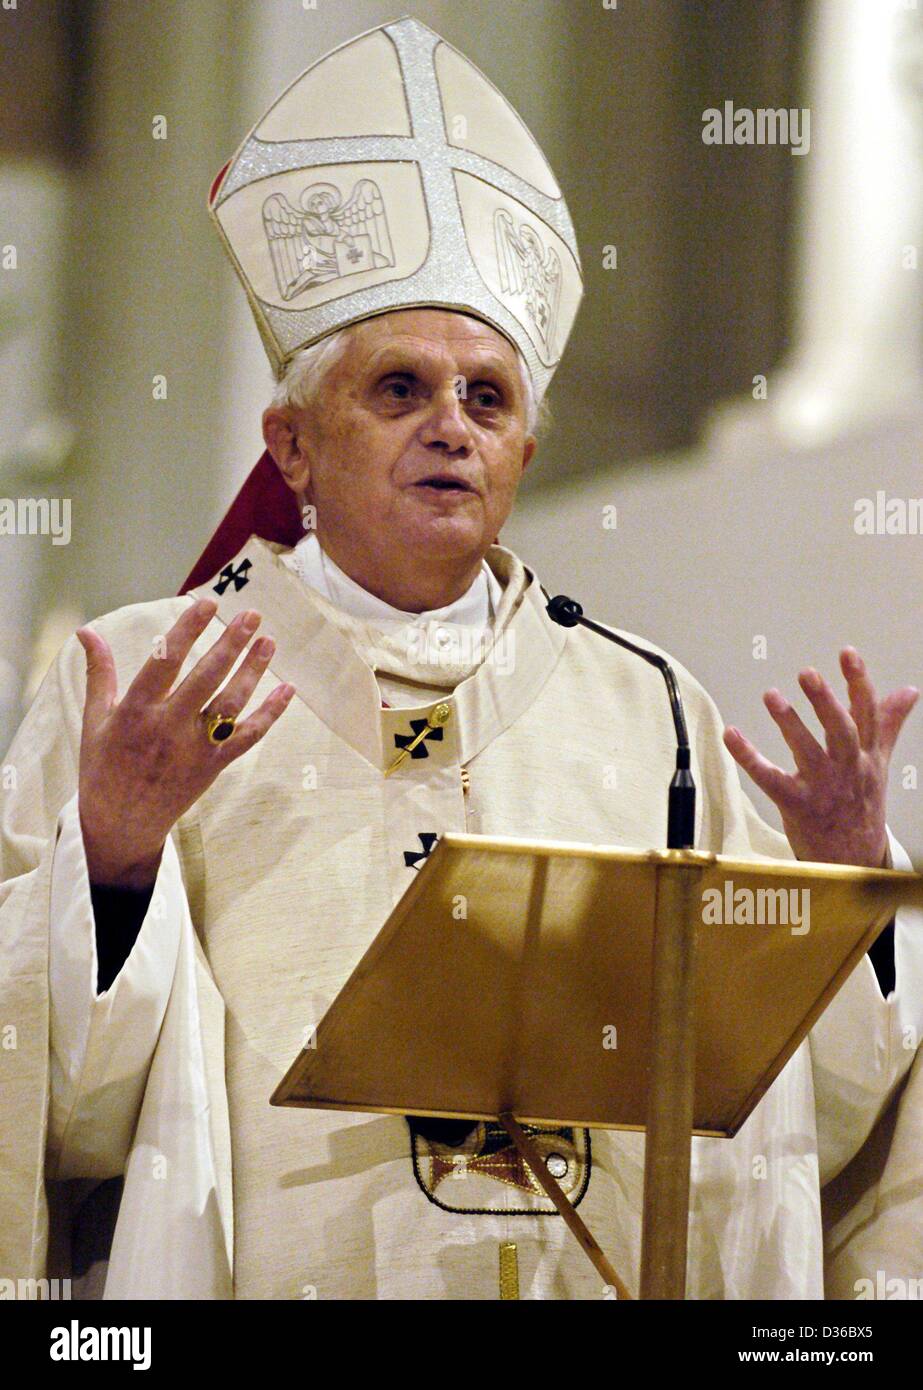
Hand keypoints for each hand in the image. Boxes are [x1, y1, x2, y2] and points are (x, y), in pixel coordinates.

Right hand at [76, 599, 294, 887]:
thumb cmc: (104, 767)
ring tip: (269, 642)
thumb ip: (99, 673)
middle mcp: (168, 728)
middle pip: (206, 678)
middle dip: (231, 644)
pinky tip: (287, 689)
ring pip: (231, 704)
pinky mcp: (214, 766)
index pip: (165, 662)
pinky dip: (271, 714)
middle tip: (252, 616)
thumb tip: (87, 631)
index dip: (187, 630)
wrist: (121, 825)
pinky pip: (248, 736)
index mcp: (135, 712)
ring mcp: (195, 749)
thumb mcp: (95, 719)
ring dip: (253, 672)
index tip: (207, 603)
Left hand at [723, 647, 918, 866]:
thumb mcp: (879, 763)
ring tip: (771, 695)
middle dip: (826, 702)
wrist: (853, 862)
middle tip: (807, 672)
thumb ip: (888, 724)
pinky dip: (749, 757)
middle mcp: (848, 770)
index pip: (867, 714)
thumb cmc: (862, 804)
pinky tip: (732, 735)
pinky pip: (770, 780)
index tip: (847, 653)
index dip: (859, 682)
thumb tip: (909, 690)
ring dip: (790, 723)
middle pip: (841, 732)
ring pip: (808, 753)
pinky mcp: (797, 806)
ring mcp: (823, 789)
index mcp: (867, 755)